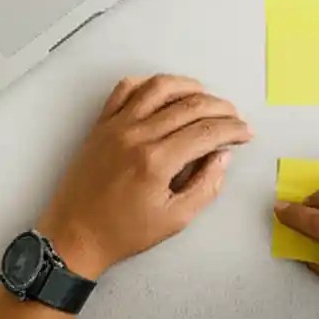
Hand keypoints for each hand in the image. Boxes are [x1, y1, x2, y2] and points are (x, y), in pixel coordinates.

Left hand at [37, 75, 251, 277]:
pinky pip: (126, 89)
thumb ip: (206, 186)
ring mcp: (116, 125)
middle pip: (190, 105)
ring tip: (206, 98)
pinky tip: (165, 92)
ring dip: (190, 87)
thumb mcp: (175, 220)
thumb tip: (223, 156)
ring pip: (160, 87)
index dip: (234, 129)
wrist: (73, 235)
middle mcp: (137, 135)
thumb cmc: (123, 232)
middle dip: (221, 108)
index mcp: (157, 162)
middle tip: (234, 118)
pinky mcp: (101, 124)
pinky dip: (149, 83)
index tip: (246, 133)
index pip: (207, 132)